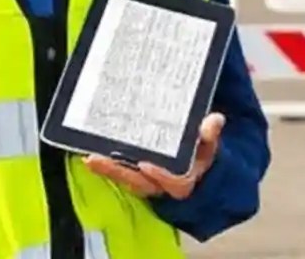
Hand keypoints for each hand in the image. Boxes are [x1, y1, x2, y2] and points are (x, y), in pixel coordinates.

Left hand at [83, 113, 224, 199]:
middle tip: (96, 159)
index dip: (160, 174)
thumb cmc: (200, 155)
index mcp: (183, 179)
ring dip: (107, 169)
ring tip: (90, 158)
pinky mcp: (135, 176)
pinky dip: (106, 167)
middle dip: (117, 171)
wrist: (193, 166)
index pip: (173, 181)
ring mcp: (146, 181)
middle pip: (138, 181)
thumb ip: (210, 135)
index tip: (146, 164)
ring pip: (125, 178)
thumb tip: (214, 120)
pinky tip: (90, 157)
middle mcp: (161, 184)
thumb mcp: (209, 146)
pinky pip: (120, 173)